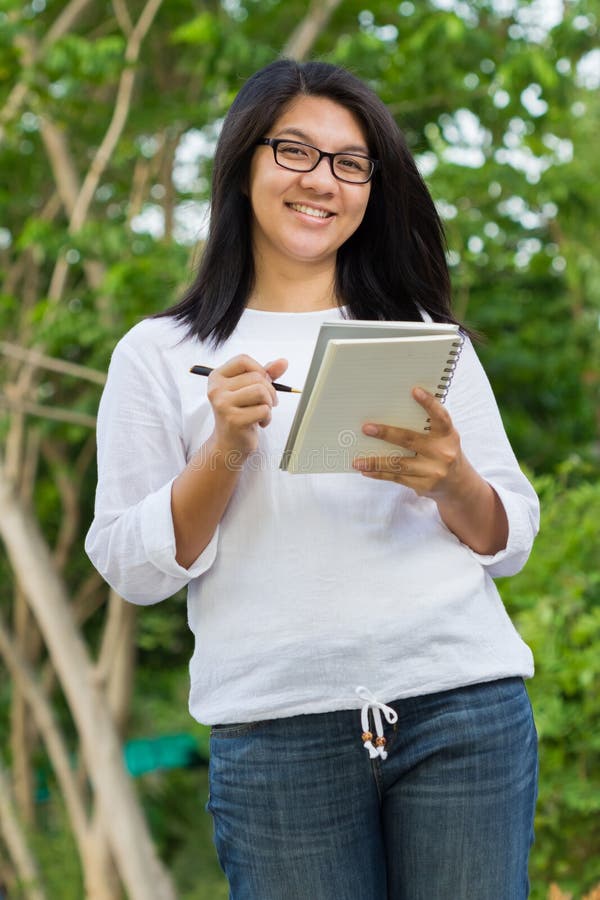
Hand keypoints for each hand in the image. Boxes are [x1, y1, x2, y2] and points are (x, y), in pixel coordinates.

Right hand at [207, 355, 287, 457]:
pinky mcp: (233, 420)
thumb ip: (266, 374)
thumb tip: (283, 362)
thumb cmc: (240, 414)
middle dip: (269, 390)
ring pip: (261, 391)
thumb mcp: (250, 390)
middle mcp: (216, 389)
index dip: (259, 369)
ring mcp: (223, 404)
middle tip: (266, 403)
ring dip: (269, 403)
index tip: (262, 383)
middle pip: (256, 376)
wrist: (229, 443)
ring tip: (262, 412)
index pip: (243, 360)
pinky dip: (267, 417)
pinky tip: (259, 423)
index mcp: (217, 377)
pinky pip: (263, 410)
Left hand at [351, 387, 465, 501]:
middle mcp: (442, 453)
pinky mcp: (423, 485)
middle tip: (366, 428)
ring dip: (375, 462)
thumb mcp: (443, 437)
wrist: (458, 485)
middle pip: (410, 440)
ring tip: (356, 461)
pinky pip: (397, 478)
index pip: (440, 417)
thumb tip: (390, 412)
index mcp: (448, 435)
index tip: (414, 390)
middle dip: (386, 433)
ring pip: (398, 464)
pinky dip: (379, 474)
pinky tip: (365, 471)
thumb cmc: (443, 452)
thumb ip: (426, 426)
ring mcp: (433, 471)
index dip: (429, 403)